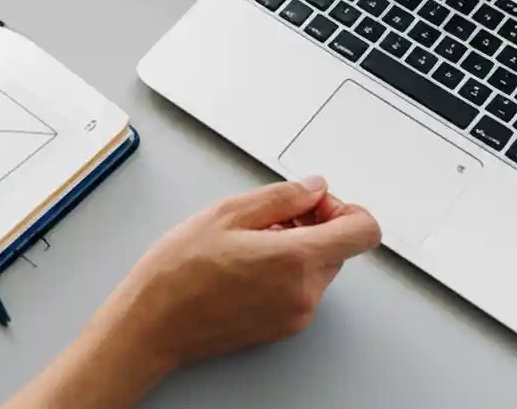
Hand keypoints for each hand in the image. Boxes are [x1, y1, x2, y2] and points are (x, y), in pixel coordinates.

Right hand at [3, 177, 380, 408]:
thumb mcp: (227, 213)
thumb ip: (282, 196)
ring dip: (297, 248)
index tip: (316, 203)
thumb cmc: (177, 273)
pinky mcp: (283, 328)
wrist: (151, 325)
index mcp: (296, 260)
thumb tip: (314, 188)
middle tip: (271, 217)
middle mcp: (304, 293)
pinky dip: (285, 271)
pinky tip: (246, 264)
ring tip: (249, 242)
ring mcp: (295, 315)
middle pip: (339, 247)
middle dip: (314, 225)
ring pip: (319, 268)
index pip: (364, 231)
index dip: (345, 208)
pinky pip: (301, 290)